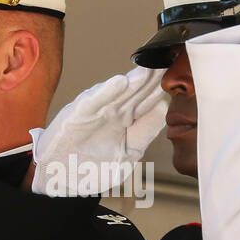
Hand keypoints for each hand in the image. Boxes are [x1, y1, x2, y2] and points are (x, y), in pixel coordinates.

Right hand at [30, 67, 167, 194]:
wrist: (58, 179)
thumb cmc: (91, 168)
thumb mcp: (127, 154)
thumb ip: (145, 133)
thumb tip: (164, 111)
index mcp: (125, 121)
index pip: (148, 101)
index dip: (163, 89)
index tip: (181, 75)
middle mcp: (112, 114)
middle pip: (136, 92)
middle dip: (153, 78)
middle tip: (170, 60)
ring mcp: (95, 114)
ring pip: (118, 93)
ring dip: (133, 81)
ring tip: (149, 68)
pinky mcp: (77, 117)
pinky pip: (93, 103)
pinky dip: (105, 93)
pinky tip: (118, 83)